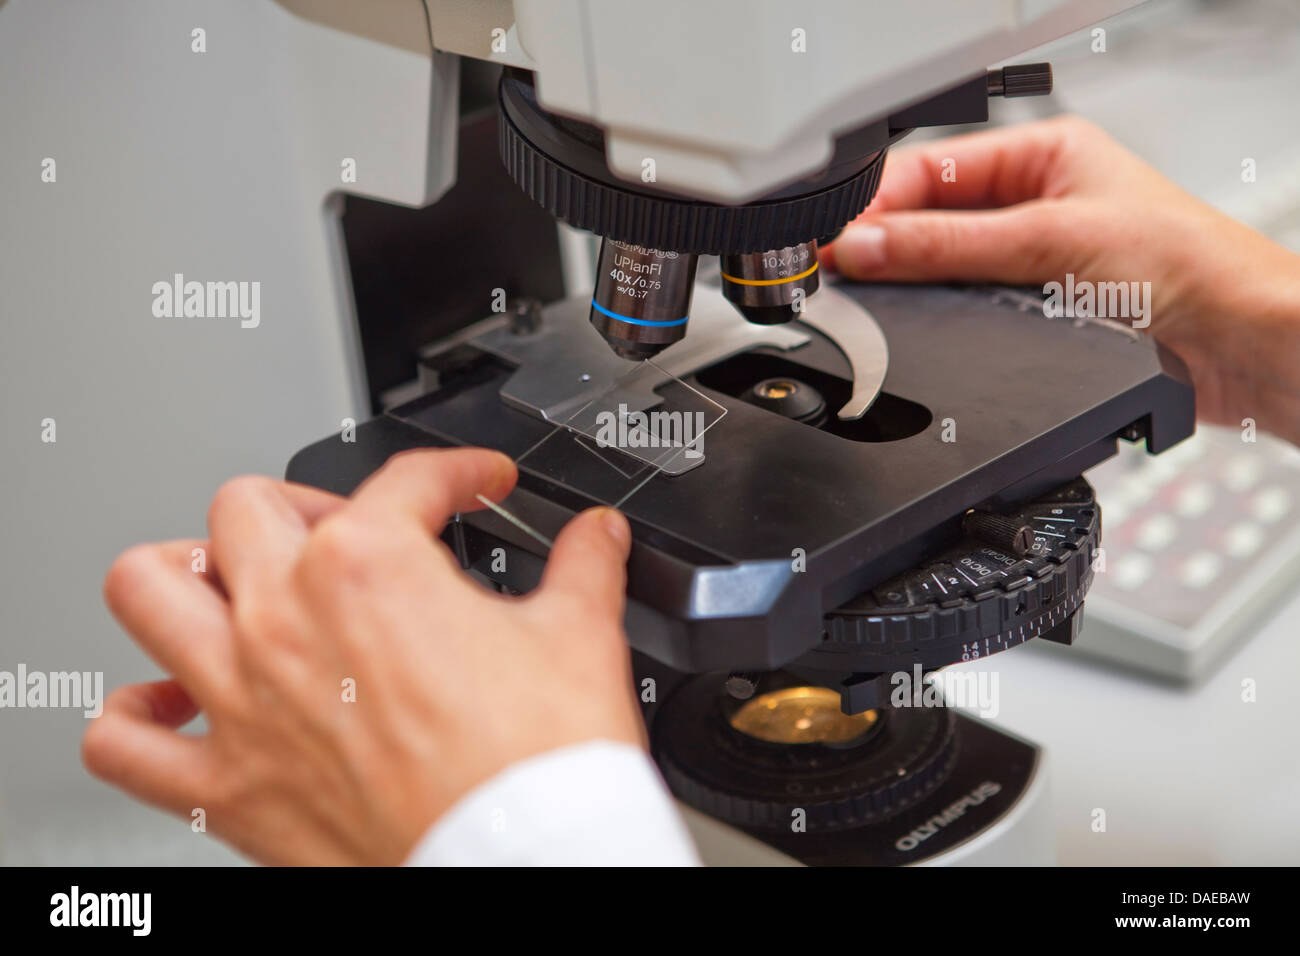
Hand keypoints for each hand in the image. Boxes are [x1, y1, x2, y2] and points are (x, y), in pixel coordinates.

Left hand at [83, 448, 643, 864]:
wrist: (521, 864)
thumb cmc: (541, 761)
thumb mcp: (582, 637)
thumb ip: (585, 567)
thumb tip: (596, 536)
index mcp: (371, 565)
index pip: (406, 479)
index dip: (457, 472)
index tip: (476, 485)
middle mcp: (286, 617)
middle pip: (247, 507)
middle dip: (308, 503)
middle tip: (356, 530)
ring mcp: (243, 700)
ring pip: (148, 590)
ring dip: (186, 576)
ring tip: (233, 584)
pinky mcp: (226, 787)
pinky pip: (124, 741)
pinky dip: (135, 716)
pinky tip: (175, 704)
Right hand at [823, 115, 1299, 444]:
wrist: (1236, 344)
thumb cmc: (1185, 268)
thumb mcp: (1049, 241)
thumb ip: (948, 246)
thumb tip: (865, 246)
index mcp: (1043, 154)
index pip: (929, 169)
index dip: (874, 206)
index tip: (833, 243)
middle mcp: (1034, 201)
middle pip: (928, 218)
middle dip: (883, 245)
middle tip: (837, 277)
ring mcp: (1032, 258)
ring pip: (942, 267)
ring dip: (910, 284)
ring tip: (867, 300)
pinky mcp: (1035, 310)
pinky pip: (964, 308)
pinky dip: (936, 318)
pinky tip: (918, 326)